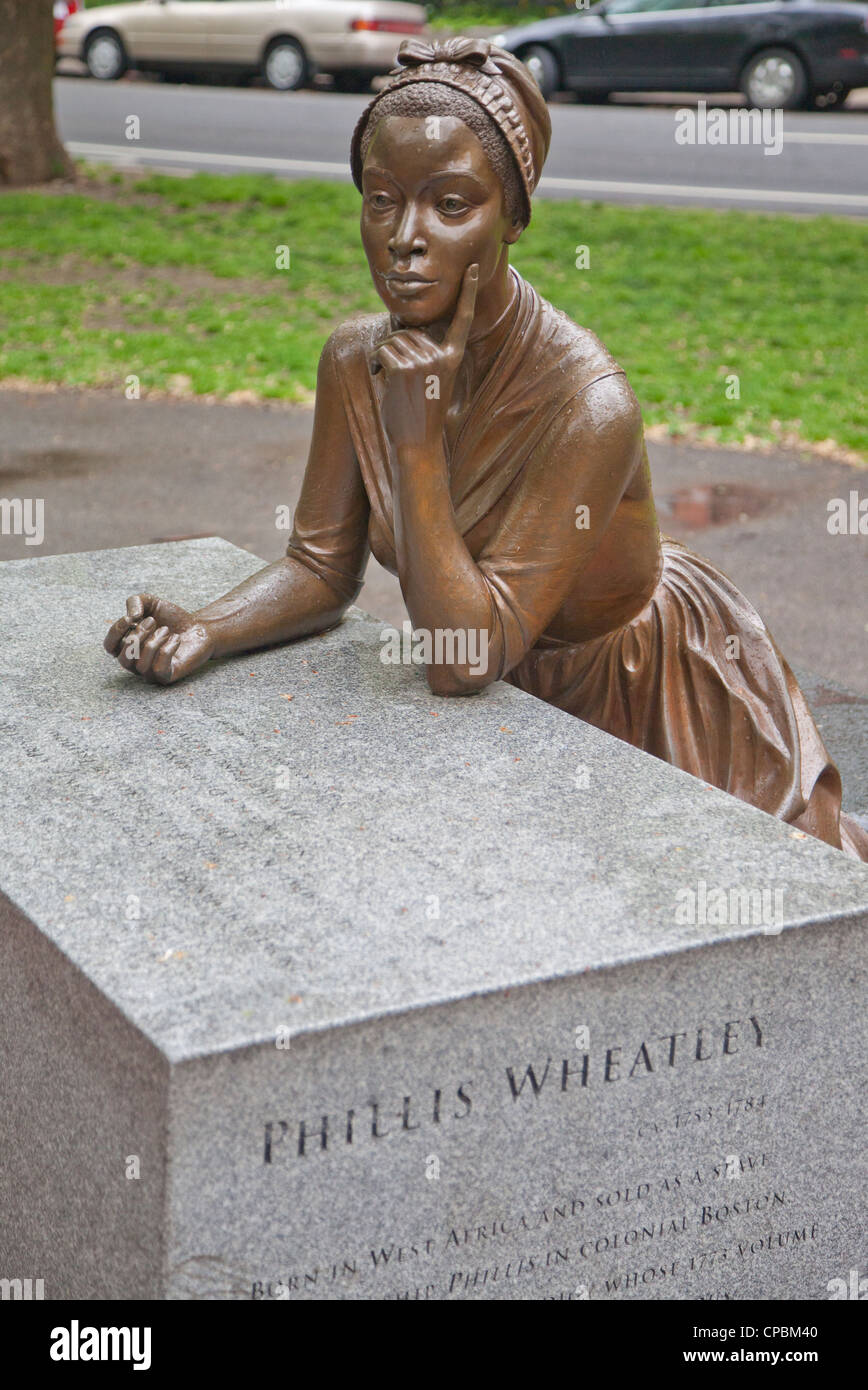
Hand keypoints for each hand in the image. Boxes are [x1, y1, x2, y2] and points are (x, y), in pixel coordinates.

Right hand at [103, 594, 214, 684]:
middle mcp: (135, 662)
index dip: (116, 631)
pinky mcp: (167, 676)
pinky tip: (175, 639)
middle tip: (153, 621)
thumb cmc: (172, 619)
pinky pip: (159, 669)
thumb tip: (131, 617)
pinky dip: (167, 650)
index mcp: (127, 646)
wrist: (199, 628)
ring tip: (166, 630)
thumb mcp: (151, 602)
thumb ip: (135, 601)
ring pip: (141, 665)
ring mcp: (150, 672)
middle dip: (138, 635)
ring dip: (154, 642)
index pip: (109, 646)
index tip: (131, 617)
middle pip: (124, 658)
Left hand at [369, 263, 478, 453]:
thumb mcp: (428, 378)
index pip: (462, 319)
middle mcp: (441, 356)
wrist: (417, 444)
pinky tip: (377, 376)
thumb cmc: (420, 412)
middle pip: (409, 330)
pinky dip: (373, 361)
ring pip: (392, 339)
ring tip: (383, 376)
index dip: (466, 292)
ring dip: (381, 354)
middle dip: (393, 344)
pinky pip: (381, 350)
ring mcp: (423, 362)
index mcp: (452, 357)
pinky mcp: (403, 368)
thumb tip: (399, 323)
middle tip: (388, 368)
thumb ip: (421, 352)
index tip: (470, 268)